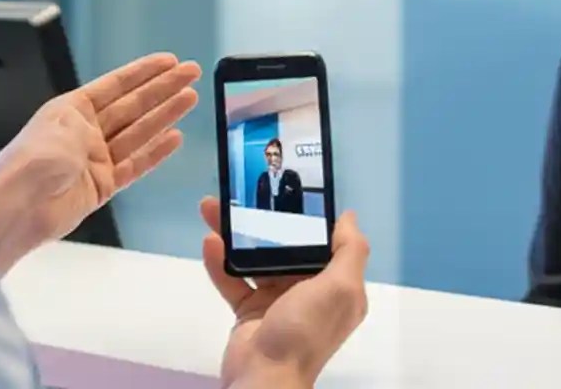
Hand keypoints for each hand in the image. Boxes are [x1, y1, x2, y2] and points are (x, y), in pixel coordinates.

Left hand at [0, 53, 200, 272]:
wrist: (16, 208)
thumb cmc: (30, 162)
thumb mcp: (62, 122)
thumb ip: (92, 114)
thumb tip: (109, 103)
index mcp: (70, 110)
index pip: (115, 85)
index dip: (144, 72)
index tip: (169, 61)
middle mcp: (83, 132)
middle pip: (132, 105)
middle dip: (162, 88)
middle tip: (190, 73)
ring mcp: (94, 159)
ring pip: (138, 132)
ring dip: (165, 115)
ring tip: (190, 98)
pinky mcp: (101, 186)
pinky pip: (135, 164)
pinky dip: (155, 151)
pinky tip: (174, 137)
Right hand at [199, 197, 369, 388]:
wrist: (264, 378)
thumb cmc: (304, 331)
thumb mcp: (340, 289)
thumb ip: (350, 250)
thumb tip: (349, 217)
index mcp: (336, 286)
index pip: (325, 242)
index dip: (308, 216)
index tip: (288, 190)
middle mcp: (310, 291)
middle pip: (286, 246)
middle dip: (263, 221)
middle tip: (242, 196)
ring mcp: (277, 301)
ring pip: (255, 259)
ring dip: (235, 235)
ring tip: (213, 209)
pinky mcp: (249, 311)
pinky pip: (234, 281)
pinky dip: (220, 263)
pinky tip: (210, 243)